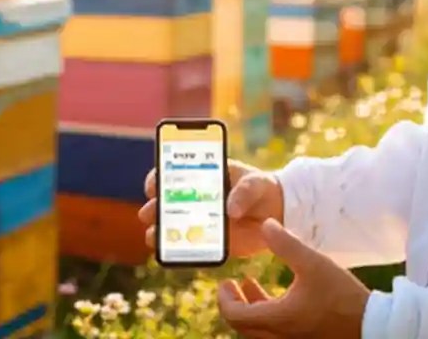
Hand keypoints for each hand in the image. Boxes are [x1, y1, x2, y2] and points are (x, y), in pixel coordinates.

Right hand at [138, 159, 283, 257]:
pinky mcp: (208, 243)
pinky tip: (174, 254)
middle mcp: (193, 199)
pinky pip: (188, 248)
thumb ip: (244, 191)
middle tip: (150, 214)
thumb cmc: (260, 188)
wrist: (276, 212)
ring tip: (155, 237)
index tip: (154, 186)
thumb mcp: (255, 182)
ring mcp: (199, 222)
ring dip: (159, 232)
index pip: (169, 174)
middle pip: (163, 204)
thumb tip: (231, 210)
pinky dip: (179, 252)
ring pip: (170, 228)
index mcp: (200, 176)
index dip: (157, 179)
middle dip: (153, 208)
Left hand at [218, 219, 369, 338]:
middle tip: (232, 284)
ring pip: (257, 330)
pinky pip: (272, 332)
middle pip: (242, 326)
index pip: (234, 315)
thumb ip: (287, 244)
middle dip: (234, 304)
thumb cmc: (342, 295)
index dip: (224, 298)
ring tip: (249, 285)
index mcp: (278, 318)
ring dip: (249, 309)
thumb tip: (265, 224)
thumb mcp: (313, 263)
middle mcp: (279, 336)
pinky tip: (276, 297)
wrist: (371, 324)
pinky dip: (266, 315)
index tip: (226, 281)